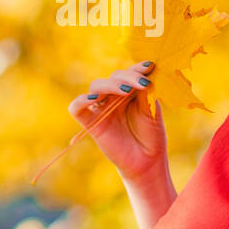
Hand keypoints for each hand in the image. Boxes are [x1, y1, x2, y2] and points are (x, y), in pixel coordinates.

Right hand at [66, 60, 167, 180]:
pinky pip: (76, 108)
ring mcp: (101, 109)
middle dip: (128, 77)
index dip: (136, 68)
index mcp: (129, 91)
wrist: (147, 162)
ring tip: (127, 90)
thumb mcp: (152, 110)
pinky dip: (81, 101)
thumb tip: (143, 73)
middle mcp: (113, 97)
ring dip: (110, 85)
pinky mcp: (90, 123)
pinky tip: (94, 99)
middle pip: (113, 77)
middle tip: (143, 83)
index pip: (128, 73)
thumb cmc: (152, 136)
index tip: (149, 66)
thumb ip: (145, 93)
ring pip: (96, 87)